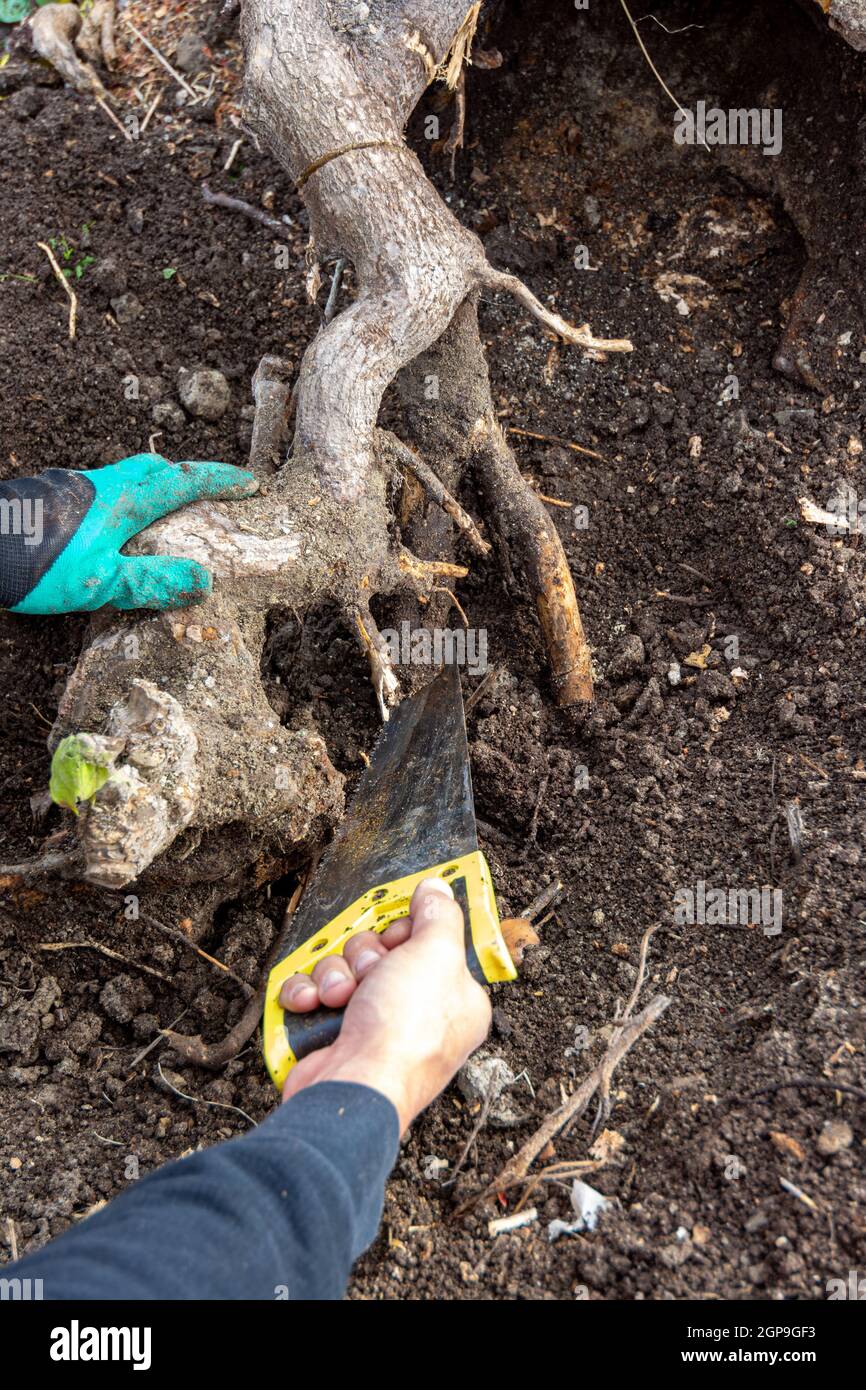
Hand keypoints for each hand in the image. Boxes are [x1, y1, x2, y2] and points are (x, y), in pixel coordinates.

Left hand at [6, 453, 257, 613]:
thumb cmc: (38, 565)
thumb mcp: (102, 583)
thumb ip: (152, 581)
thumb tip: (204, 581)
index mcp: (124, 501)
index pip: (184, 483)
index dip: (220, 482)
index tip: (250, 484)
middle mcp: (103, 485)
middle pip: (156, 468)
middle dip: (188, 475)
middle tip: (212, 490)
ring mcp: (75, 488)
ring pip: (127, 475)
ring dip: (155, 485)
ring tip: (169, 509)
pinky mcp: (54, 497)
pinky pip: (104, 489)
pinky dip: (126, 500)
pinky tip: (116, 527)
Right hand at [280, 878, 491, 1132]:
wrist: (353, 1087)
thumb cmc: (405, 1031)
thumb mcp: (436, 955)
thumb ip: (439, 915)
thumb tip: (438, 887)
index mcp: (455, 998)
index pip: (431, 942)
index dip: (410, 932)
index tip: (401, 938)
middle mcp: (416, 1013)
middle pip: (382, 950)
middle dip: (367, 955)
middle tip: (372, 975)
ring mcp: (373, 1027)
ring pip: (344, 967)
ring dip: (335, 974)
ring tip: (340, 998)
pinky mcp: (334, 1036)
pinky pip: (313, 992)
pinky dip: (308, 994)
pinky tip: (311, 1005)